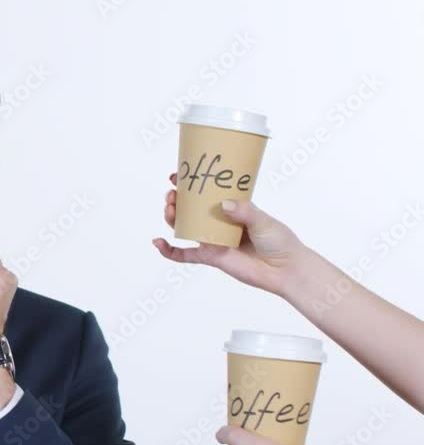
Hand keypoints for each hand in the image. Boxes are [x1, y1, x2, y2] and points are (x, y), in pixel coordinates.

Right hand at [152, 173, 307, 295]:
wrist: (285, 270)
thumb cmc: (280, 241)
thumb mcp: (264, 220)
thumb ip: (244, 211)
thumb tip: (223, 205)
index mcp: (231, 207)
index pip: (206, 192)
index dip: (190, 183)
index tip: (177, 175)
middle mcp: (219, 222)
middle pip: (190, 208)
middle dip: (177, 199)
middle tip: (173, 194)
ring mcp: (212, 239)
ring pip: (184, 227)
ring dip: (172, 217)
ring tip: (169, 209)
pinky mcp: (210, 257)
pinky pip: (185, 255)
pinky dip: (169, 251)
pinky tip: (158, 243)